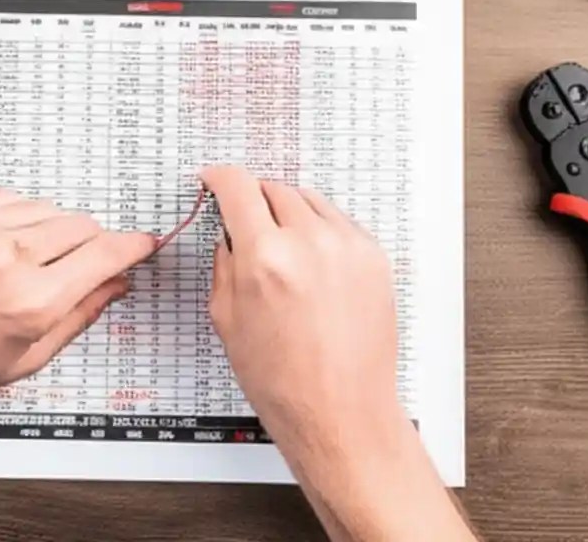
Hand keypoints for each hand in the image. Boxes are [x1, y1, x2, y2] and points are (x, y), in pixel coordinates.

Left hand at [0, 189, 155, 415]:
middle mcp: (6, 257)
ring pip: (49, 208)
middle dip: (94, 245)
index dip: (133, 248)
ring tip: (37, 263)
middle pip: (82, 226)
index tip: (144, 246)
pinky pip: (10, 198)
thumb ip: (78, 318)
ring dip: (57, 231)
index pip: (105, 255)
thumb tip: (116, 286)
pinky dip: (22, 216)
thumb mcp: (20, 362)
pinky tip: (10, 244)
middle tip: (86, 267)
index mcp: (29, 303)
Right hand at [201, 166, 403, 451]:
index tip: (215, 180)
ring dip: (288, 213)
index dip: (219, 177)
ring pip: (308, 200)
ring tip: (281, 251)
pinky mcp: (373, 257)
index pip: (237, 186)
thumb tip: (229, 229)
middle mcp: (309, 243)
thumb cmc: (283, 378)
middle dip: (253, 201)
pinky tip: (311, 264)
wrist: (339, 410)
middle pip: (273, 188)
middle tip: (247, 224)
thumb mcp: (228, 318)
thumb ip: (225, 262)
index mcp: (265, 258)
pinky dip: (319, 231)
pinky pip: (338, 222)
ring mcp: (347, 247)